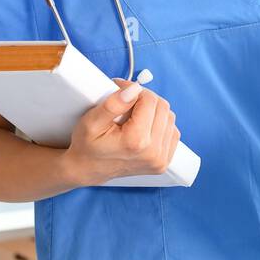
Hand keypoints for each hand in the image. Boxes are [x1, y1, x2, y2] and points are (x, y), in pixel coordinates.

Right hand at [61, 80, 180, 187]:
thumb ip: (113, 104)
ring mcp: (160, 160)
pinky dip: (160, 124)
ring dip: (153, 111)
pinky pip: (172, 131)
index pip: (149, 100)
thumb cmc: (87, 146)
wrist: (88, 169)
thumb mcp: (91, 122)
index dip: (134, 90)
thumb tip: (134, 90)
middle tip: (127, 101)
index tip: (121, 90)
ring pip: (169, 117)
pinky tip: (144, 126)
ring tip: (133, 115)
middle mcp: (153, 153)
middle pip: (162, 107)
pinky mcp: (163, 162)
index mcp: (136, 141)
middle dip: (145, 99)